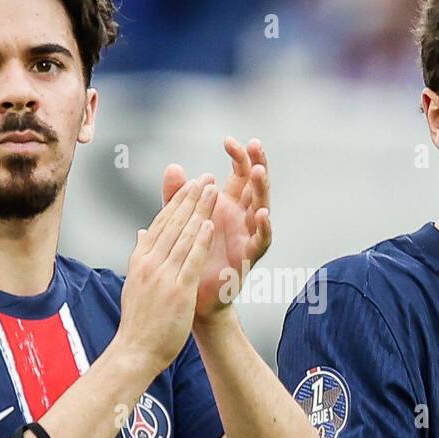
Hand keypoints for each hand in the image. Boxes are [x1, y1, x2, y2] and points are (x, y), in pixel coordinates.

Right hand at [115, 179, 216, 373]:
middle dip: (190, 198)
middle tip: (204, 178)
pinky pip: (190, 259)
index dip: (177, 202)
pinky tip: (210, 224)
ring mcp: (163, 275)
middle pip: (172, 223)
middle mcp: (149, 263)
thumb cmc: (139, 322)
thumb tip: (142, 234)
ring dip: (198, 210)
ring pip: (183, 236)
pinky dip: (200, 240)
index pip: (160, 223)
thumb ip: (141, 256)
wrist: (135, 350)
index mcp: (140, 260)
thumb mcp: (135, 283)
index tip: (189, 185)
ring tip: (211, 191)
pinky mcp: (177, 290)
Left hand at [161, 136, 271, 324]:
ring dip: (261, 190)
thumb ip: (177, 196)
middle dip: (257, 164)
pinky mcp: (248, 258)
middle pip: (255, 186)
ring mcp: (247, 237)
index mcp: (227, 206)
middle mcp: (241, 219)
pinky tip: (262, 214)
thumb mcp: (180, 222)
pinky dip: (264, 228)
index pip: (239, 174)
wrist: (191, 297)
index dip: (238, 156)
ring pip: (262, 208)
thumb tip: (173, 167)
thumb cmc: (189, 257)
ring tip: (258, 172)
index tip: (228, 140)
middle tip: (256, 144)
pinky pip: (261, 242)